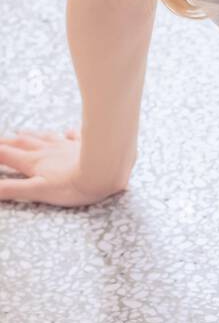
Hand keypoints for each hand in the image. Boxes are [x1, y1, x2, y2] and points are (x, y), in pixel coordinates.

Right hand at [0, 128, 125, 206]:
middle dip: (7, 142)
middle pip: (23, 143)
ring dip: (31, 135)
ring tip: (22, 132)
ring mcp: (67, 146)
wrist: (106, 171)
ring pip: (45, 138)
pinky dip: (68, 134)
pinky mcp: (85, 145)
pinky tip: (68, 131)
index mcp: (35, 162)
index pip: (7, 155)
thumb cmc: (73, 185)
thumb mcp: (38, 191)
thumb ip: (12, 190)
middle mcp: (48, 151)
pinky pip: (74, 137)